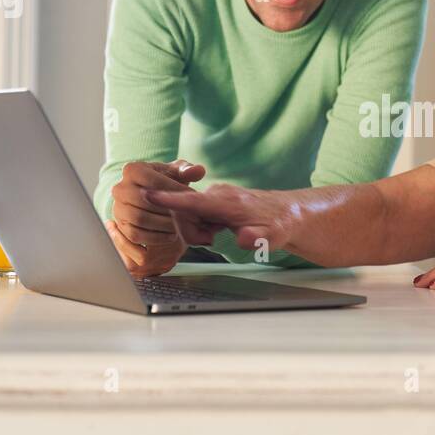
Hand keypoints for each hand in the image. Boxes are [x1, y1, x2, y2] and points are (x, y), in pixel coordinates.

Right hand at [107, 159, 205, 276]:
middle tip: (187, 215)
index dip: (174, 189)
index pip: (154, 181)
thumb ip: (188, 170)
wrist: (153, 198)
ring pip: (139, 219)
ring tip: (180, 225)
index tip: (191, 196)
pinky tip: (172, 236)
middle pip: (144, 201)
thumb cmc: (168, 182)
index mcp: (132, 170)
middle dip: (168, 209)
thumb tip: (198, 171)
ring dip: (163, 224)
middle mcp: (120, 188)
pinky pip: (135, 235)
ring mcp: (117, 208)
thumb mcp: (178, 173)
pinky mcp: (121, 226)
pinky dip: (156, 237)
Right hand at [142, 183, 294, 256]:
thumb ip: (257, 238)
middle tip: (211, 240)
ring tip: (216, 234)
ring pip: (188, 214)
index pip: (194, 200)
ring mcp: (214, 195)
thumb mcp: (272, 237)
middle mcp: (218, 194)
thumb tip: (245, 239)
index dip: (170, 199)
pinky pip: (193, 213)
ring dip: (195, 229)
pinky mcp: (212, 200)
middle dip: (189, 230)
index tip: (148, 194)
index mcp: (228, 202)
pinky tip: (214, 229)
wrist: (286, 213)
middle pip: (184, 211)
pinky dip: (199, 225)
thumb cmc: (277, 224)